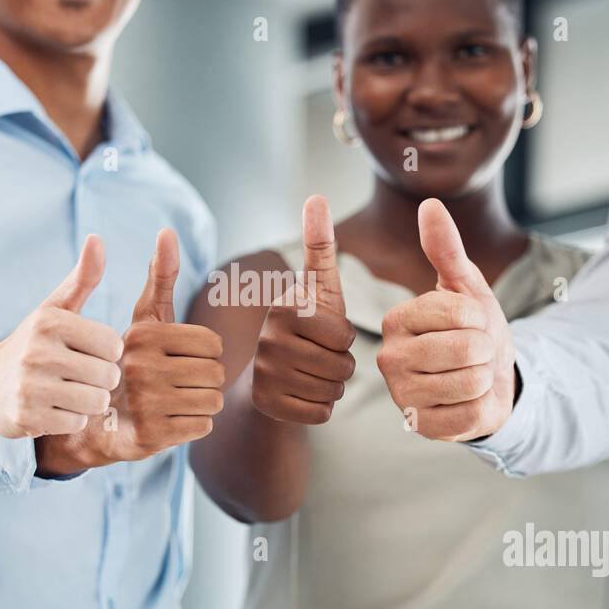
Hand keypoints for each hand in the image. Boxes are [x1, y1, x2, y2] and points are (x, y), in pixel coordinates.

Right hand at [0, 234, 123, 438]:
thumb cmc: (31, 343)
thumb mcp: (54, 308)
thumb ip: (82, 277)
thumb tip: (98, 238)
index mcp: (51, 322)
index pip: (113, 344)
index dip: (107, 353)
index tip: (89, 353)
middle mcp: (38, 352)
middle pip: (108, 376)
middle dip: (101, 380)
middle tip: (80, 377)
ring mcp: (30, 386)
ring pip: (95, 402)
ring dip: (88, 402)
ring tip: (70, 392)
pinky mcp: (25, 416)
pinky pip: (76, 423)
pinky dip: (70, 419)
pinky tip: (54, 409)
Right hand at [251, 195, 355, 423]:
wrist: (267, 373)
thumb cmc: (304, 325)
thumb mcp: (317, 287)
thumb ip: (320, 245)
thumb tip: (316, 195)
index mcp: (284, 308)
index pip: (344, 336)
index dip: (344, 338)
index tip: (324, 332)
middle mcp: (268, 341)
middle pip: (341, 366)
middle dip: (340, 365)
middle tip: (318, 356)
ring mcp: (265, 375)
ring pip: (332, 391)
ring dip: (331, 386)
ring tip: (311, 373)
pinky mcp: (266, 405)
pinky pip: (320, 413)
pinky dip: (319, 407)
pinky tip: (302, 393)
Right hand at [377, 199, 515, 441]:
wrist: (488, 379)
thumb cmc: (473, 331)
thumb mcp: (466, 288)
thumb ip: (447, 249)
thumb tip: (430, 205)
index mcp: (396, 320)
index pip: (459, 312)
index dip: (479, 318)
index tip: (470, 323)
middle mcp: (389, 358)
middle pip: (467, 348)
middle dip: (486, 349)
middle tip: (473, 353)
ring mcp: (403, 395)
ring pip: (471, 382)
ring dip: (484, 378)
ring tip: (470, 375)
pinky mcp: (421, 426)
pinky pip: (471, 415)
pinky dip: (481, 408)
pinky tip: (466, 402)